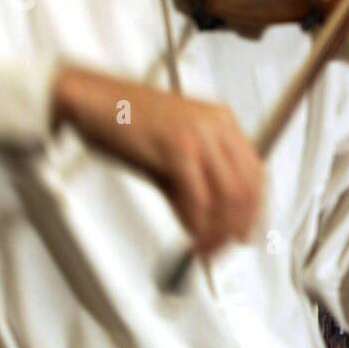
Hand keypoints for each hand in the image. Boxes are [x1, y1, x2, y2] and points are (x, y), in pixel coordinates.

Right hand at [51, 67, 262, 255]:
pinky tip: (191, 235)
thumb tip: (204, 227)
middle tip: (220, 248)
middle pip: (247, 188)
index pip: (256, 173)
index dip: (254, 211)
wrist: (92, 99)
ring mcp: (200, 134)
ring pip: (229, 196)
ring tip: (204, 246)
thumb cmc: (126, 122)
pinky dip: (199, 224)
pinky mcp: (178, 146)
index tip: (243, 233)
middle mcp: (218, 125)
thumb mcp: (169, 159)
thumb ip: (191, 192)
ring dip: (218, 230)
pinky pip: (200, 197)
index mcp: (223, 121)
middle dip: (236, 227)